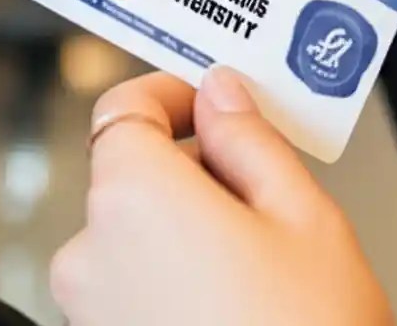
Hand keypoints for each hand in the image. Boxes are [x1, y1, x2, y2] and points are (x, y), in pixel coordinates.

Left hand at [51, 68, 393, 325]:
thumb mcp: (303, 217)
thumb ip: (252, 140)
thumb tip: (224, 94)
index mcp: (136, 202)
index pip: (123, 109)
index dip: (172, 92)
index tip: (215, 96)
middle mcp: (93, 254)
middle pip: (135, 173)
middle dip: (199, 165)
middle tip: (271, 179)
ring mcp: (93, 308)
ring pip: (140, 230)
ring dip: (194, 221)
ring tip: (271, 251)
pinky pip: (137, 280)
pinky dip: (179, 269)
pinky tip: (244, 291)